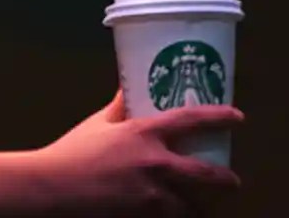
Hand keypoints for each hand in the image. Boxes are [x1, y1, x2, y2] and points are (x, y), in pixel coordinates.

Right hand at [33, 91, 243, 216]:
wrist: (49, 189)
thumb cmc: (72, 153)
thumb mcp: (99, 123)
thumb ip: (119, 106)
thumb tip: (128, 84)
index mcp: (145, 134)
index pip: (193, 120)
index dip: (220, 117)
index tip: (239, 118)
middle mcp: (154, 165)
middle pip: (204, 175)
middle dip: (225, 180)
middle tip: (233, 182)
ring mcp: (148, 197)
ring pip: (188, 207)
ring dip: (199, 207)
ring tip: (205, 208)